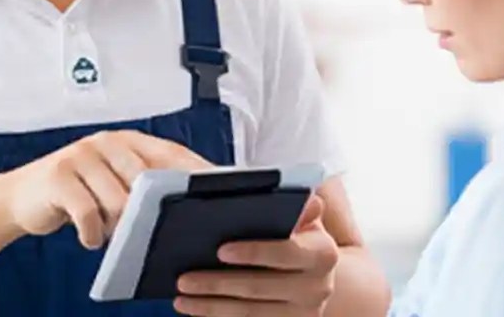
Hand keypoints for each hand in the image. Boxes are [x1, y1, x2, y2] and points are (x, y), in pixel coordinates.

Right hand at [6, 130, 211, 248]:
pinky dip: (92, 234)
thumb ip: (142, 184)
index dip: (195, 169)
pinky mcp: (58, 176)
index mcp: (127, 141)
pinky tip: (91, 238)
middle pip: (146, 179)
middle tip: (152, 230)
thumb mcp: (111, 181)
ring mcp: (81, 156)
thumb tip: (186, 205)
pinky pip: (87, 213)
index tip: (219, 185)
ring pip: (118, 200)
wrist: (21, 196)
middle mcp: (106, 142)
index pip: (171, 152)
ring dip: (119, 228)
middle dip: (152, 210)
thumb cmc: (76, 192)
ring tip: (112, 235)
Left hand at [175, 194, 338, 315]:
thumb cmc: (300, 239)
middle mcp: (318, 288)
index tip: (220, 250)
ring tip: (181, 299)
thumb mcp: (302, 220)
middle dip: (217, 283)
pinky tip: (197, 312)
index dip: (253, 252)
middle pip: (259, 288)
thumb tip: (302, 199)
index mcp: (323, 253)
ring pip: (250, 313)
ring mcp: (303, 314)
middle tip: (183, 279)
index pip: (286, 252)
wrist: (318, 278)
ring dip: (211, 307)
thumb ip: (295, 207)